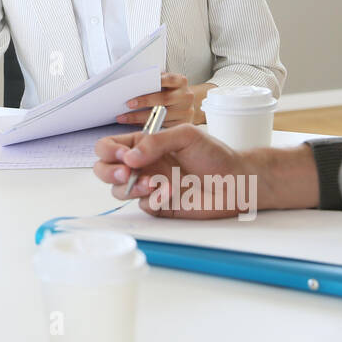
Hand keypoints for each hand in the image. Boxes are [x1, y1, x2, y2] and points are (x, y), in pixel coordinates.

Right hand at [93, 124, 250, 218]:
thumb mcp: (186, 136)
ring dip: (131, 187)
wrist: (237, 182)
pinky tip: (171, 192)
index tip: (124, 155)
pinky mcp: (159, 206)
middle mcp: (142, 165)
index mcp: (143, 144)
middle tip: (124, 174)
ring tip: (153, 183)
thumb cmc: (215, 155)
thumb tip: (129, 157)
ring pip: (118, 190)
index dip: (109, 151)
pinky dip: (153, 199)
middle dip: (108, 172)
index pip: (109, 146)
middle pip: (104, 169)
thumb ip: (155, 142)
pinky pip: (143, 205)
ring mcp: (149, 186)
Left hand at [116, 72, 194, 126]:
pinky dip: (146, 125)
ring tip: (124, 118)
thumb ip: (153, 81)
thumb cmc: (170, 91)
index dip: (154, 82)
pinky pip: (162, 126)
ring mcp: (186, 111)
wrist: (185, 104)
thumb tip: (132, 82)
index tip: (137, 86)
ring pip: (161, 116)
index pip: (169, 79)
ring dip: (139, 118)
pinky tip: (133, 124)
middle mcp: (186, 96)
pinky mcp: (182, 124)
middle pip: (164, 99)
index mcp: (181, 82)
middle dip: (144, 101)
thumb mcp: (165, 82)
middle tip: (128, 104)